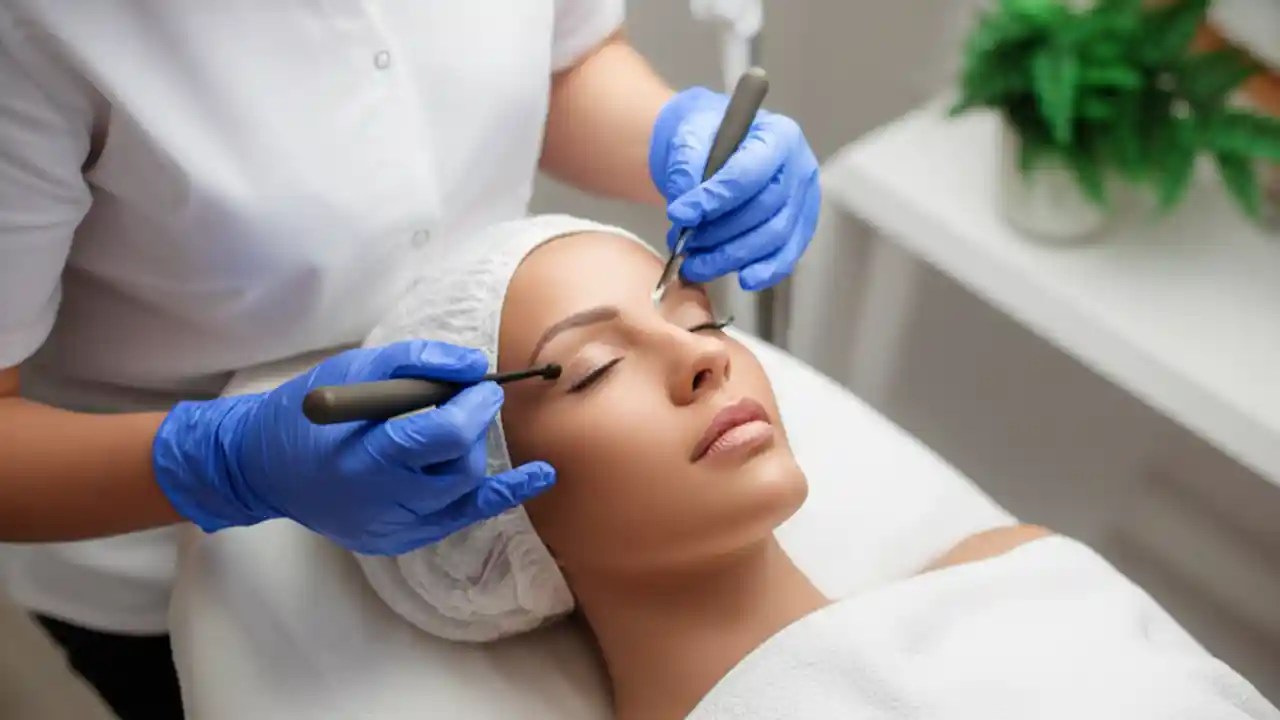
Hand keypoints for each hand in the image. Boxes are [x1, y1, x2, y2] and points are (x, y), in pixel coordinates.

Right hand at [152, 340, 553, 554]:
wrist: (262, 467)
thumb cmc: (309, 411)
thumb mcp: (355, 370)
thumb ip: (418, 363)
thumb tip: (475, 366)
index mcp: (365, 457)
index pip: (442, 436)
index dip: (473, 409)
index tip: (485, 389)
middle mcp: (381, 502)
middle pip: (458, 467)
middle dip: (474, 428)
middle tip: (474, 402)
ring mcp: (391, 529)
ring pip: (462, 493)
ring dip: (473, 455)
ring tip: (462, 427)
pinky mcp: (398, 541)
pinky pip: (458, 518)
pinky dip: (496, 496)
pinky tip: (537, 478)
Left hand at [649, 87, 820, 290]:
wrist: (714, 151)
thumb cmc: (706, 141)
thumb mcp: (689, 139)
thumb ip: (685, 169)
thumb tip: (686, 214)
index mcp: (777, 136)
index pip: (748, 173)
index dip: (714, 199)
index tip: (679, 214)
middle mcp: (799, 166)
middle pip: (764, 209)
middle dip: (720, 234)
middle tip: (684, 246)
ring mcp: (804, 198)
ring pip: (774, 237)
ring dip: (731, 256)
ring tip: (696, 263)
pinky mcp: (801, 226)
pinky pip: (788, 253)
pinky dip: (765, 270)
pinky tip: (743, 278)